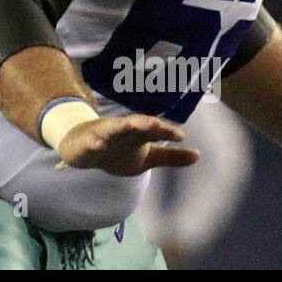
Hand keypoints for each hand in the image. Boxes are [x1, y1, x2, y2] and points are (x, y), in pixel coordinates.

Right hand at [56, 114, 199, 175]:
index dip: (166, 132)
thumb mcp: (146, 157)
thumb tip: (198, 155)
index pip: (154, 130)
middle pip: (135, 124)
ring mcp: (104, 135)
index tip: (180, 136)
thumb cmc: (118, 151)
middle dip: (145, 123)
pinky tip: (100, 144)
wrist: (83, 150)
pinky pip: (91, 142)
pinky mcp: (88, 142)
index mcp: (138, 134)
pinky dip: (96, 142)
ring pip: (113, 128)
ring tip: (129, 124)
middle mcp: (123, 131)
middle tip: (156, 124)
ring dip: (121, 125)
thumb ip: (170, 157)